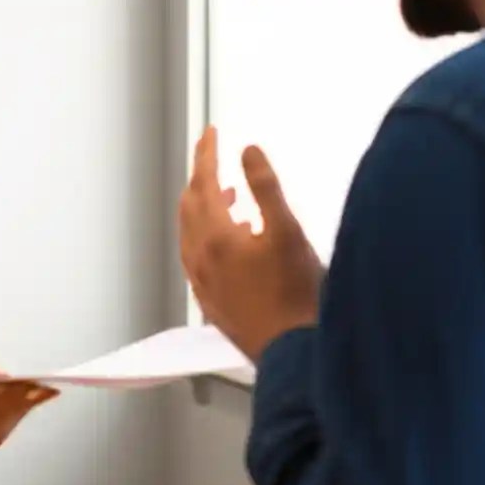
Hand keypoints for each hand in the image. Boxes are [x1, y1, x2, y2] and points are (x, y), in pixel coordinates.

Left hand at [178, 126, 322, 360]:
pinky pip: (195, 256)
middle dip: (201, 176)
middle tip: (212, 156)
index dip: (207, 153)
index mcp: (217, 236)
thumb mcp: (288, 232)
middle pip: (190, 205)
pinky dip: (204, 235)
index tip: (211, 132)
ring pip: (190, 232)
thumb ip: (266, 188)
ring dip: (203, 206)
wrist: (289, 351)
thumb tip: (248, 151)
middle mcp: (200, 257)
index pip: (204, 182)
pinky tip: (229, 240)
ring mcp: (201, 280)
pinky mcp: (209, 299)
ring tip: (228, 195)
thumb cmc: (295, 294)